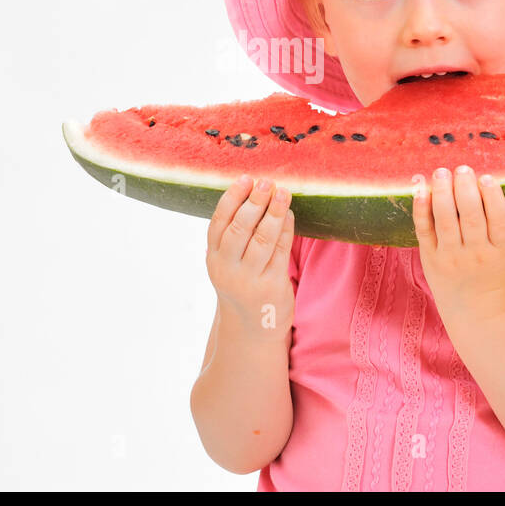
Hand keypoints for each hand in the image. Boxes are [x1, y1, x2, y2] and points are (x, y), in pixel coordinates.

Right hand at [205, 175, 295, 335]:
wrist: (251, 326)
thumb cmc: (241, 282)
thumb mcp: (228, 260)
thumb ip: (234, 232)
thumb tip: (254, 190)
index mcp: (214, 257)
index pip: (219, 222)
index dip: (232, 198)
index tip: (246, 179)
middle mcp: (228, 269)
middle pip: (240, 230)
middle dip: (254, 203)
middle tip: (267, 183)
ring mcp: (249, 279)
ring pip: (262, 240)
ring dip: (274, 213)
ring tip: (283, 193)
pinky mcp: (272, 286)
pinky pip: (281, 252)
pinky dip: (286, 230)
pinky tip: (290, 214)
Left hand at [411, 165, 504, 321]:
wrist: (474, 306)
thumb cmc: (497, 268)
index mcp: (502, 250)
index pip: (499, 222)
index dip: (493, 198)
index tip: (487, 177)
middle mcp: (477, 254)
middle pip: (471, 218)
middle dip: (465, 189)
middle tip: (462, 168)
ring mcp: (451, 257)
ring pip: (446, 221)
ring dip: (442, 193)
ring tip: (441, 172)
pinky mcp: (430, 257)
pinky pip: (424, 230)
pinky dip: (421, 210)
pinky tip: (420, 190)